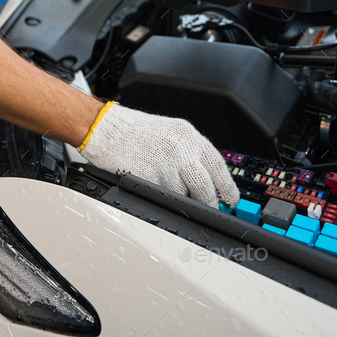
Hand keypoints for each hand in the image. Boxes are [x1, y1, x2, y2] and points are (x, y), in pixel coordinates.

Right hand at [80, 102, 239, 208]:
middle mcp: (180, 147)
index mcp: (187, 135)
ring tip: (163, 184)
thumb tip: (206, 180)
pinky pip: (162, 197)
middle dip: (208, 202)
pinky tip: (151, 184)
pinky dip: (159, 196)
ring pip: (182, 195)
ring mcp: (164, 163)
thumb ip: (189, 152)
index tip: (231, 200)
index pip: (217, 165)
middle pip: (204, 186)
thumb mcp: (169, 132)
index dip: (227, 187)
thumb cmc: (133, 131)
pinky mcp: (148, 176)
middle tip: (208, 209)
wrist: (104, 127)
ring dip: (177, 196)